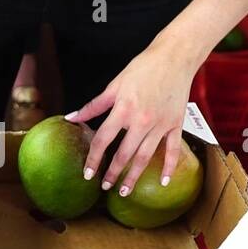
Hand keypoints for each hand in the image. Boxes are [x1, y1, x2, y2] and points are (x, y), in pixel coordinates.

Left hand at [66, 32, 204, 194]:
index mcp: (123, 110)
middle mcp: (141, 120)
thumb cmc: (142, 68)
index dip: (93, 159)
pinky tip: (164, 182)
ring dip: (134, 176)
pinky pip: (173, 150)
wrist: (174, 57)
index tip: (88, 174)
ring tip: (124, 191)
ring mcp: (160, 124)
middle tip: (105, 187)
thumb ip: (93, 106)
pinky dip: (169, 167)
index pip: (103, 140)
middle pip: (123, 154)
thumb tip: (72, 118)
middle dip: (112, 173)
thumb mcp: (114, 85)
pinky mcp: (176, 124)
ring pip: (145, 157)